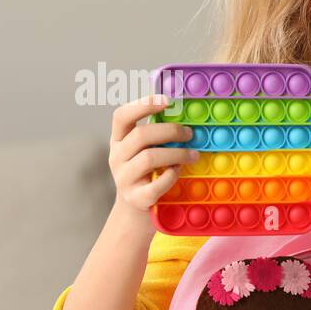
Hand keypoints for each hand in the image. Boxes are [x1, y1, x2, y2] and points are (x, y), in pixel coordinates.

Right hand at [109, 95, 197, 214]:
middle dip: (170, 131)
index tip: (167, 101)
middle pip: (141, 136)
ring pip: (149, 158)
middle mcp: (117, 157)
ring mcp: (124, 178)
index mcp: (118, 140)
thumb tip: (187, 120)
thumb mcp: (146, 151)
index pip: (122, 116)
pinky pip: (156, 184)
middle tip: (190, 134)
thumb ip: (158, 137)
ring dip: (177, 154)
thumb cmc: (148, 174)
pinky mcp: (136, 198)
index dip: (143, 105)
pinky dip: (171, 176)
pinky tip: (179, 171)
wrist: (137, 209)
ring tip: (193, 155)